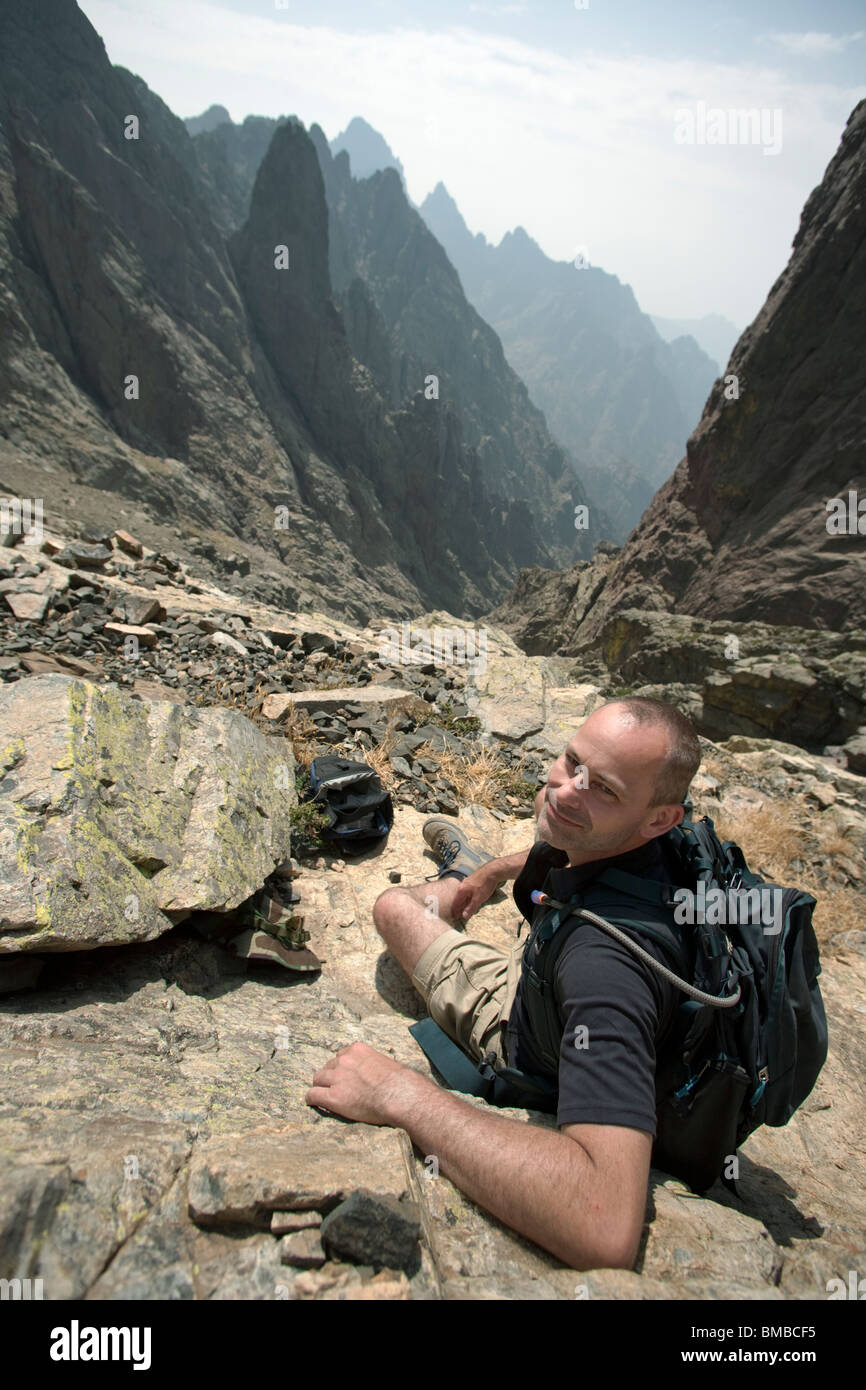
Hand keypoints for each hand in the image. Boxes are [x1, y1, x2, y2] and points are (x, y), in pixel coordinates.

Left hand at [306, 1041, 427, 1125]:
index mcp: (357, 1050)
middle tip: (334, 1086)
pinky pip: (313, 1095)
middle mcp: (344, 1060)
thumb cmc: (400, 1082)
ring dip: (321, 1086)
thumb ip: (372, 1063)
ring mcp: (338, 1078)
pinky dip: (312, 1099)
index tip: (344, 1075)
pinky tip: (314, 1102)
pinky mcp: (333, 1096)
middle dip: (330, 1076)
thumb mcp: (385, 1062)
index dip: (342, 1068)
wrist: (400, 1096)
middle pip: (328, 1066)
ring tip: (323, 1094)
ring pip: (317, 1079)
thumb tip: (374, 1072)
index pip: (341, 1055)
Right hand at [451, 866, 499, 920]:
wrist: (492, 871)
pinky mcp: (472, 881)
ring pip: (463, 895)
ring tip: (464, 909)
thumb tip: (463, 916)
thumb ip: (470, 908)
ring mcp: (467, 882)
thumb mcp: (478, 899)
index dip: (455, 911)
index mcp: (461, 890)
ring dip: (463, 902)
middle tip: (459, 915)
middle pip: (458, 899)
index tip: (454, 917)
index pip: (455, 903)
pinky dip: (468, 898)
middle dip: (459, 907)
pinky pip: (467, 892)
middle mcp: (462, 886)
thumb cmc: (484, 885)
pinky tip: (471, 900)